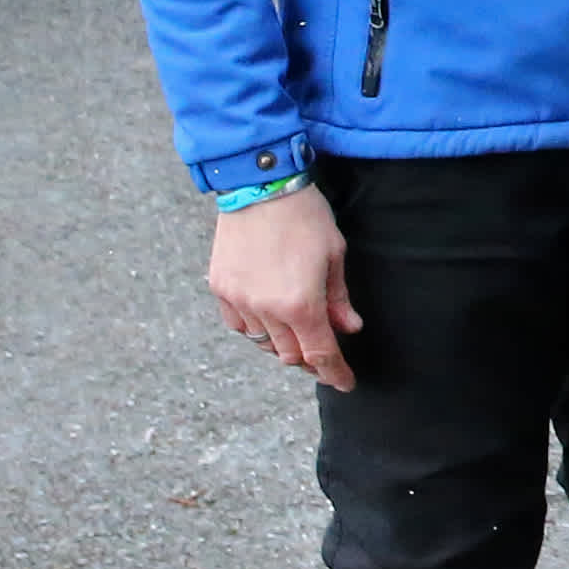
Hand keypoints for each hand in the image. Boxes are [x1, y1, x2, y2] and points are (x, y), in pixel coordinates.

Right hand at [208, 183, 359, 391]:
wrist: (259, 185)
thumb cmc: (305, 216)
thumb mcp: (334, 255)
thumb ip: (339, 298)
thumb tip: (349, 328)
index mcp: (300, 304)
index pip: (320, 354)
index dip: (335, 373)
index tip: (345, 383)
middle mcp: (266, 309)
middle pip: (289, 355)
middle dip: (310, 359)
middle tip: (325, 354)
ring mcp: (239, 300)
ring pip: (263, 342)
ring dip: (283, 343)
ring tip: (297, 331)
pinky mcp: (220, 288)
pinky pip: (238, 324)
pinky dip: (256, 329)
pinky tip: (268, 317)